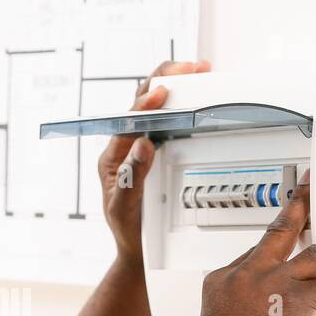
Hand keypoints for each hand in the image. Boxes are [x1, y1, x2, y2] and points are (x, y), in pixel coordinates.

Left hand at [99, 59, 211, 268]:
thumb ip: (131, 179)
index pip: (128, 119)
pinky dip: (187, 104)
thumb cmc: (127, 230)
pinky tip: (201, 94)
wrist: (138, 248)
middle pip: (143, 101)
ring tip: (201, 71)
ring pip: (159, 107)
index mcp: (114, 156)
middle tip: (193, 67)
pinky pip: (173, 121)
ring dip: (178, 85)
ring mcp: (145, 146)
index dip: (145, 102)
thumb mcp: (124, 209)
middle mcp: (128, 146)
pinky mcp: (162, 151)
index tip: (163, 92)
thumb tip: (142, 144)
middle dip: (166, 79)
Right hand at [193, 172, 315, 315]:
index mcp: (222, 279)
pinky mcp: (295, 302)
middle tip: (312, 188)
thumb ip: (244, 305)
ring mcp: (270, 285)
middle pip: (280, 230)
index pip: (256, 252)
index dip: (277, 241)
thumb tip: (271, 305)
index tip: (288, 226)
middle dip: (301, 205)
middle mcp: (244, 274)